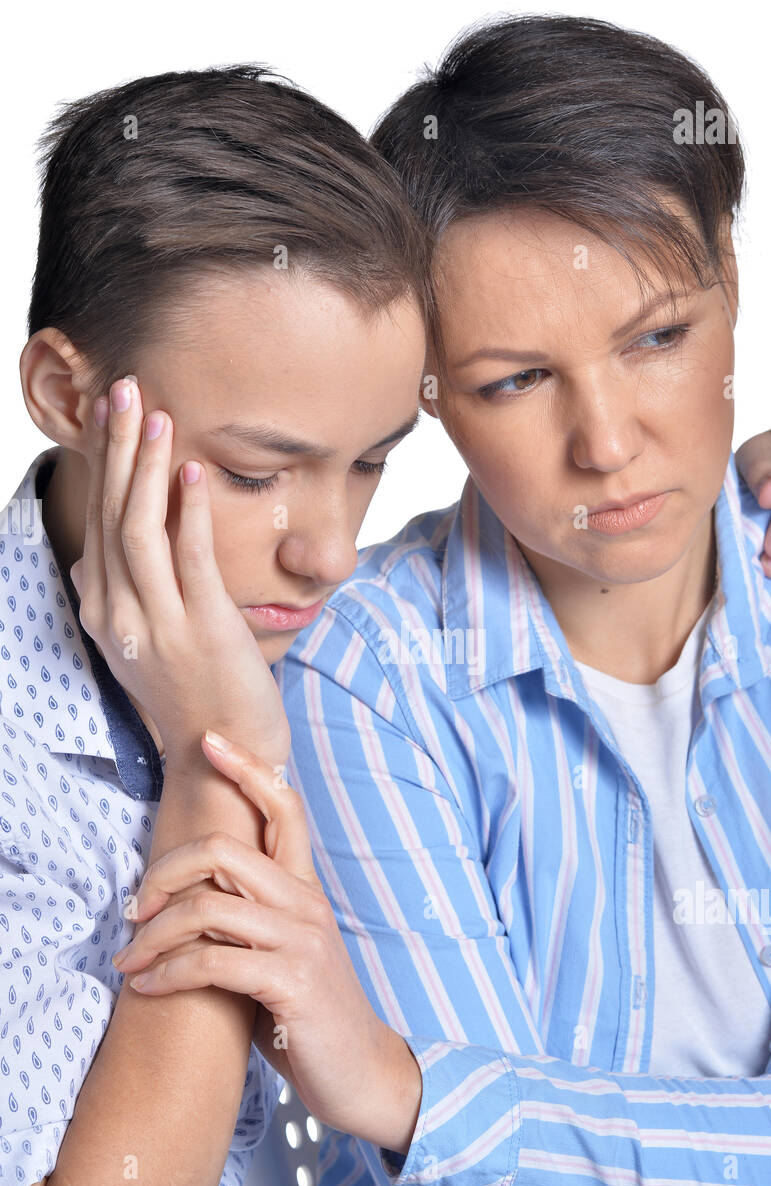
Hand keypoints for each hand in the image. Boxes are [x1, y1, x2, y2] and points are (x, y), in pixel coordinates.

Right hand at [69, 378, 291, 769]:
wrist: (224, 755)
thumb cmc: (193, 695)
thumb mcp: (140, 645)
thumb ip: (118, 596)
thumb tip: (91, 555)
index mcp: (103, 613)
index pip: (97, 522)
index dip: (102, 465)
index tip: (111, 414)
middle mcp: (120, 615)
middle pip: (111, 514)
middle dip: (116, 447)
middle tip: (124, 388)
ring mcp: (159, 624)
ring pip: (139, 529)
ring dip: (145, 466)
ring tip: (155, 413)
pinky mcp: (203, 629)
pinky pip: (191, 558)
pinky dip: (190, 511)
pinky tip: (193, 471)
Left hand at [111, 730, 422, 1153]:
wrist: (360, 1073)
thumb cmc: (308, 1014)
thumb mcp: (279, 954)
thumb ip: (245, 920)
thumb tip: (185, 901)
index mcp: (304, 889)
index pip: (283, 808)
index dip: (247, 769)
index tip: (211, 741)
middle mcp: (306, 903)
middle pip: (224, 849)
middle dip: (164, 871)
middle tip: (135, 908)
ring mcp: (301, 941)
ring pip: (208, 908)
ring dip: (155, 935)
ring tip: (129, 961)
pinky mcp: (291, 982)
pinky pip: (212, 963)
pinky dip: (168, 974)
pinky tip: (149, 988)